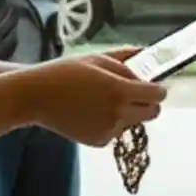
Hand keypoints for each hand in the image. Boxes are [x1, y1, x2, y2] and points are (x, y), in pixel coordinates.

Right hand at [13, 48, 166, 147]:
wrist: (36, 97)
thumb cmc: (66, 73)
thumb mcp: (98, 58)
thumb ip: (126, 58)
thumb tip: (146, 54)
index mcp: (120, 90)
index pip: (158, 95)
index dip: (158, 88)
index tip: (153, 84)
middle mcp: (118, 113)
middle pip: (153, 112)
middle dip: (148, 102)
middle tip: (134, 92)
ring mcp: (109, 130)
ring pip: (134, 121)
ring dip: (128, 112)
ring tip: (102, 99)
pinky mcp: (99, 141)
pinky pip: (116, 131)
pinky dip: (112, 122)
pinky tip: (92, 111)